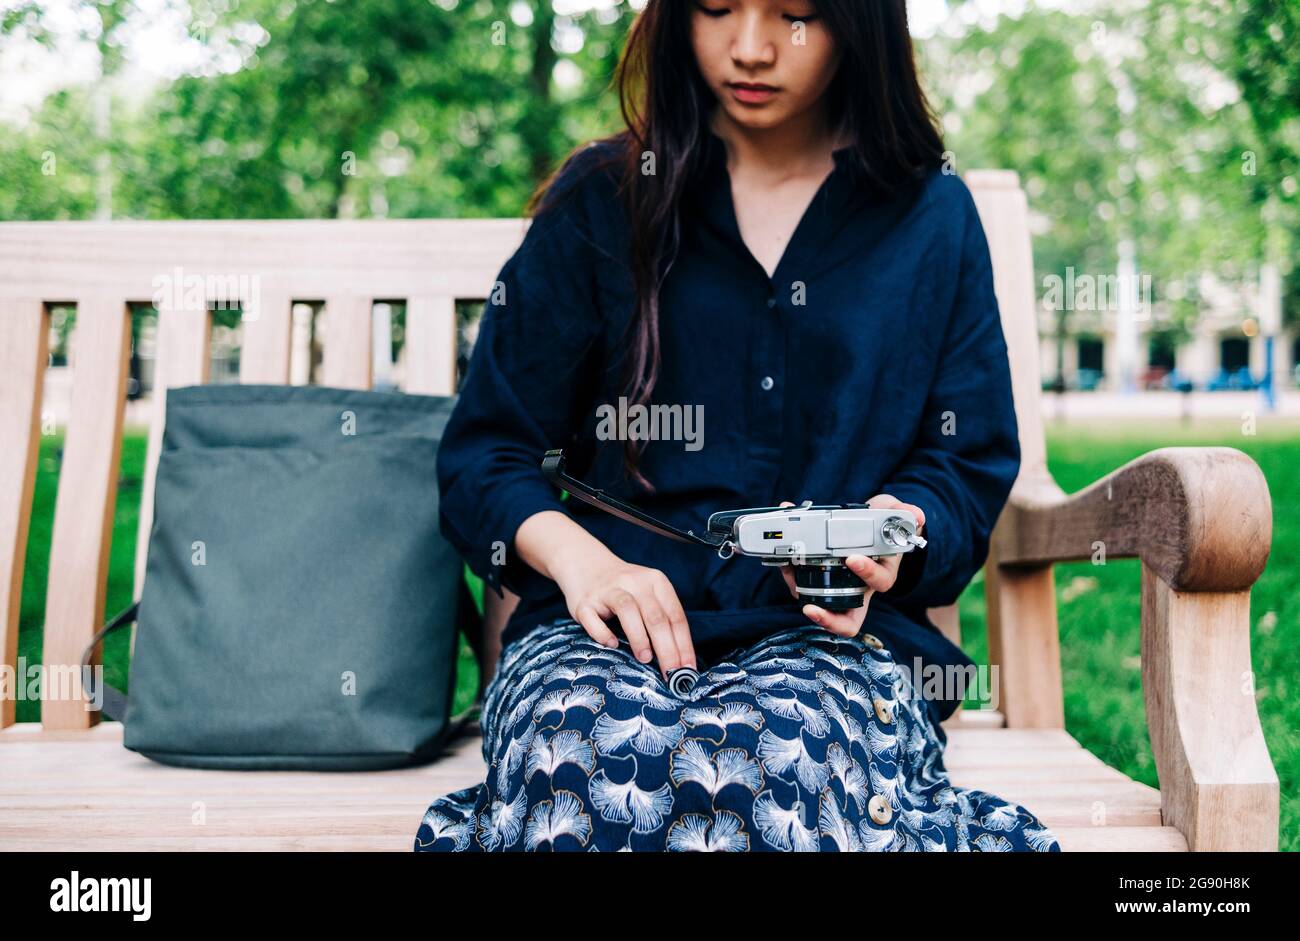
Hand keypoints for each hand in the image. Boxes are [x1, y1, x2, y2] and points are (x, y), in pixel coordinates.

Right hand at [550, 548, 695, 678]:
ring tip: (645, 659)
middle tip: (671, 673)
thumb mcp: (649, 594)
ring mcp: (607, 590)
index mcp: (656, 581)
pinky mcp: (585, 602)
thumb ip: (663, 619)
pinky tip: (612, 645)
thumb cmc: (625, 588)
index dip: (684, 645)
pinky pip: (593, 618)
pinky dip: (603, 633)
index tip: (688, 669)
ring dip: (639, 637)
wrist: (587, 564)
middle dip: (667, 649)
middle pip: (656, 617)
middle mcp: (634, 582)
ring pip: (628, 610)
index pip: (676, 616)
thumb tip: (679, 661)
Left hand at [776, 496, 925, 637]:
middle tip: (811, 608)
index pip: (881, 582)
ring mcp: (839, 587)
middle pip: (850, 620)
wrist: (865, 528)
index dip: (868, 574)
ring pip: (822, 609)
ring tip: (789, 575)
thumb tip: (918, 516)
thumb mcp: (892, 512)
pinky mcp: (817, 580)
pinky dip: (790, 575)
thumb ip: (901, 511)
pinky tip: (783, 560)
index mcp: (881, 569)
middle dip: (830, 619)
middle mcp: (860, 587)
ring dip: (802, 594)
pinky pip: (803, 586)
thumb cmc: (881, 526)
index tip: (852, 558)